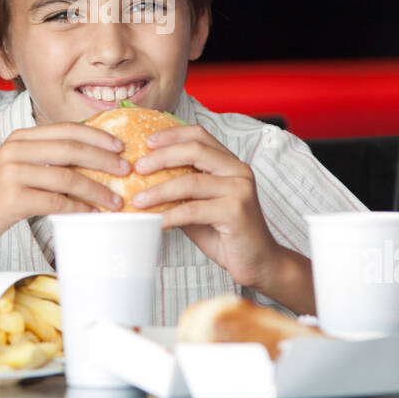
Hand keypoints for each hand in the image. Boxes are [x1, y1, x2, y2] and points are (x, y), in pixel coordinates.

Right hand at [0, 122, 128, 250]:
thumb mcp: (14, 170)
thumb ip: (43, 163)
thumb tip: (87, 167)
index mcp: (19, 138)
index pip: (66, 129)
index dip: (96, 135)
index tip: (120, 146)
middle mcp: (16, 150)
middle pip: (71, 148)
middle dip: (104, 159)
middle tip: (126, 170)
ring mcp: (13, 173)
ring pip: (67, 176)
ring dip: (96, 189)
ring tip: (115, 200)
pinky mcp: (12, 199)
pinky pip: (55, 202)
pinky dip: (78, 208)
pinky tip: (91, 215)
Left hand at [131, 124, 281, 288]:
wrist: (260, 263)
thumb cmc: (228, 235)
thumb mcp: (201, 208)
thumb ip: (182, 193)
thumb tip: (144, 184)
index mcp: (231, 164)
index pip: (200, 135)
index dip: (172, 134)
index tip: (147, 142)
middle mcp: (239, 171)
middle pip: (195, 150)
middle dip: (161, 157)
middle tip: (138, 168)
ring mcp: (240, 190)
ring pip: (190, 181)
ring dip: (159, 190)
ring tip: (137, 200)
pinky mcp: (236, 211)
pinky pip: (193, 210)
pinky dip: (169, 216)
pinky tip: (154, 222)